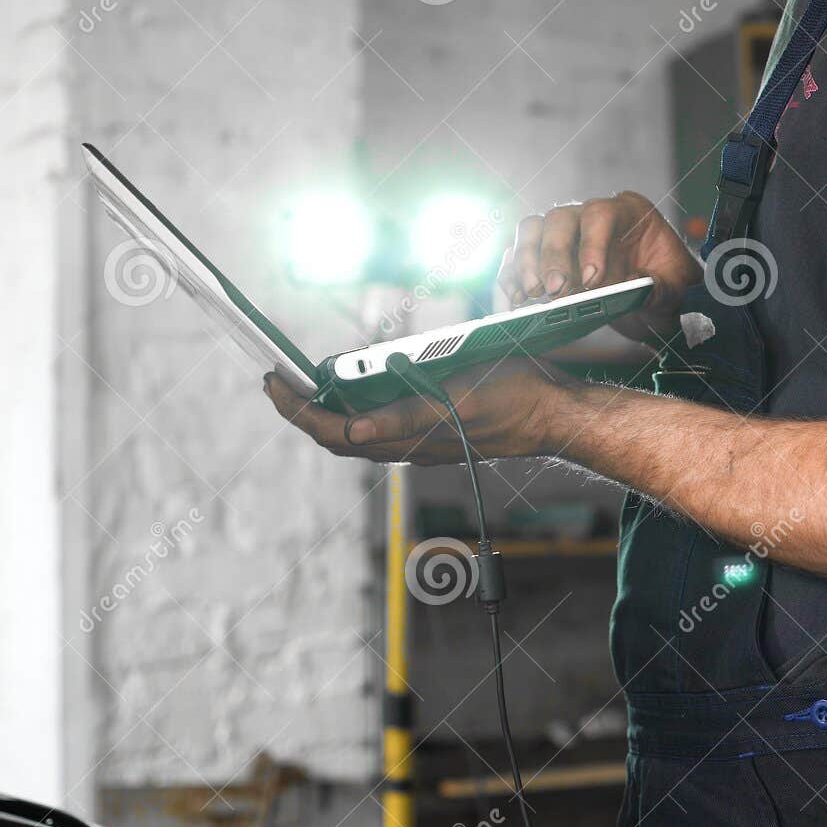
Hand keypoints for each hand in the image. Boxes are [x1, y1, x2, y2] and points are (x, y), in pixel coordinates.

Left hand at [263, 359, 581, 464]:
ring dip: (325, 414)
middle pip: (336, 438)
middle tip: (277, 381)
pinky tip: (357, 394)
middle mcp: (408, 445)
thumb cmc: (511, 398)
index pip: (332, 432)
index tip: (272, 381)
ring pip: (356, 437)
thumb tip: (352, 429)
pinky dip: (356, 412)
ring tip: (305, 386)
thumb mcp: (455, 400)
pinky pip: (381, 429)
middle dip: (300, 412)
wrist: (553, 413)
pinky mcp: (433, 433)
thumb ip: (403, 418)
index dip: (295, 410)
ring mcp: (420, 442)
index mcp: (407, 436)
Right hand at [498, 191, 700, 343]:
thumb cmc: (668, 286)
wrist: (656, 303)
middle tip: (555, 290)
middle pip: (559, 219)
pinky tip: (517, 299)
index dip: (592, 243)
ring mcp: (566, 235)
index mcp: (629, 212)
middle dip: (553, 255)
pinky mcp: (546, 258)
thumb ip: (664, 287)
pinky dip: (513, 276)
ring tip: (532, 294)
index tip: (590, 280)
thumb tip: (642, 287)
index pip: (601, 214)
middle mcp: (592, 216)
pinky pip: (519, 257)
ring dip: (526, 261)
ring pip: (532, 230)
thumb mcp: (677, 288)